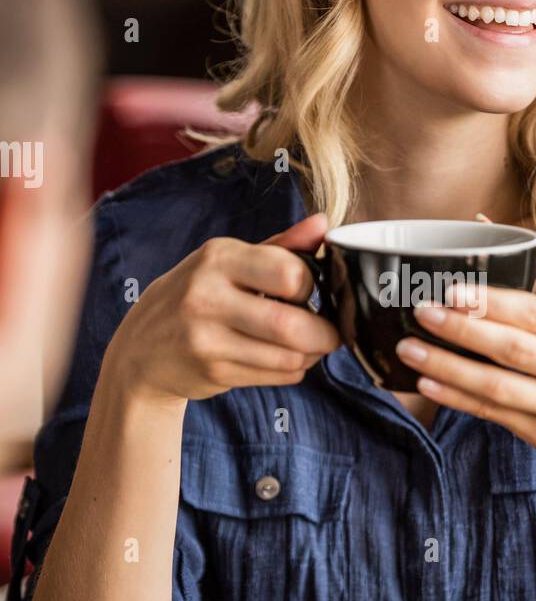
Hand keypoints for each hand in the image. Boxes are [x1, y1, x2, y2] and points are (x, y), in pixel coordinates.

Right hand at [106, 212, 340, 404]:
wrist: (140, 349)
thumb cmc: (197, 296)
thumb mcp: (229, 261)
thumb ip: (281, 245)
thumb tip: (323, 225)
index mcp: (218, 258)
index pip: (289, 273)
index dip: (312, 286)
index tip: (310, 293)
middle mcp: (207, 296)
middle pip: (290, 324)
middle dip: (324, 334)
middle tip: (330, 334)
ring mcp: (206, 338)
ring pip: (288, 356)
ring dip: (311, 355)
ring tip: (308, 347)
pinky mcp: (212, 371)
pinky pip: (275, 376)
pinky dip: (292, 370)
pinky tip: (282, 359)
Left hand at [395, 260, 535, 484]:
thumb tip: (493, 231)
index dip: (491, 302)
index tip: (451, 288)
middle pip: (513, 349)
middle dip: (461, 329)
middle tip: (421, 311)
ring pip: (497, 386)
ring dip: (447, 367)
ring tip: (410, 350)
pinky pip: (493, 414)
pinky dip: (457, 398)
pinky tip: (428, 383)